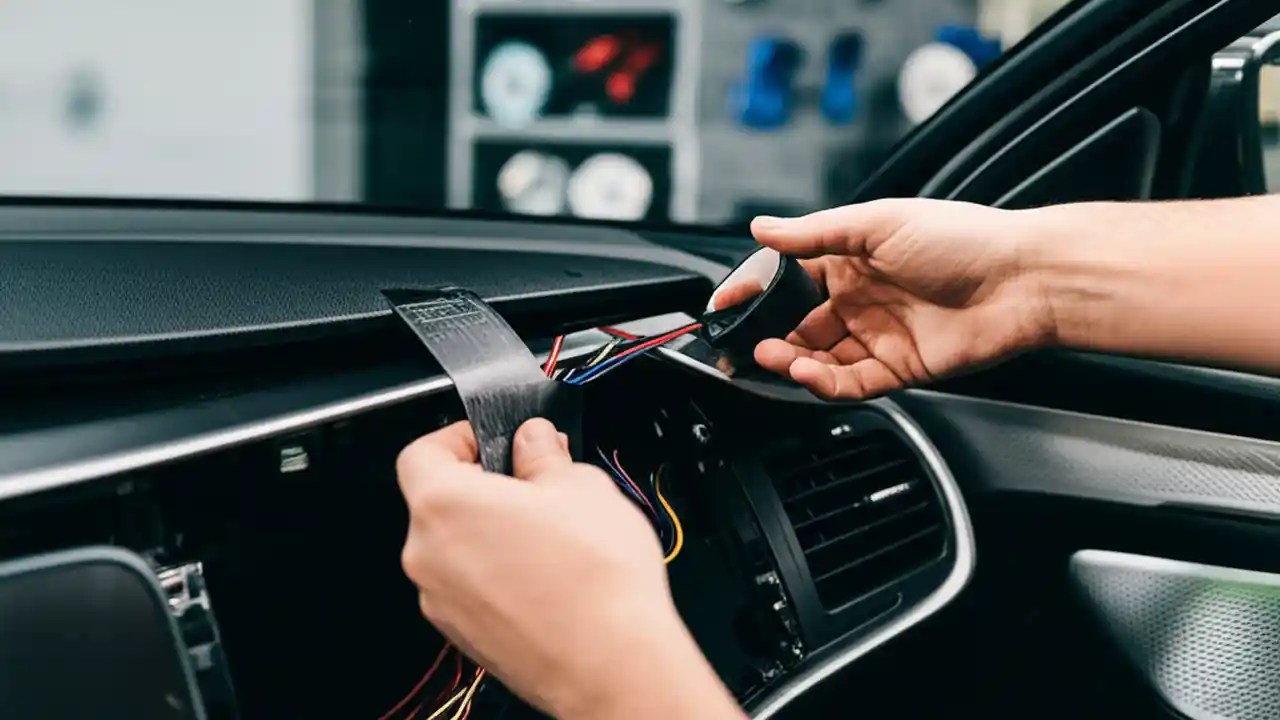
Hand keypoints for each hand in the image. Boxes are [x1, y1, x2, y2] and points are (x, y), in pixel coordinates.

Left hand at [397, 418, 741, 719]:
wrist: (612, 663)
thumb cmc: (596, 579)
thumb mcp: (581, 484)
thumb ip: (543, 454)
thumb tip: (533, 441)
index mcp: (444, 504)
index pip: (422, 451)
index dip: (461, 437)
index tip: (497, 440)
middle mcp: (427, 554)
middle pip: (439, 502)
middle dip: (486, 487)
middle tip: (537, 484)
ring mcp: (441, 601)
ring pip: (456, 547)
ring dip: (493, 533)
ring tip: (552, 537)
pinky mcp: (463, 634)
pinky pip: (471, 587)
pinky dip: (498, 574)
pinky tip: (548, 576)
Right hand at [727, 199, 1054, 398]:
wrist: (1023, 281)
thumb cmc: (961, 238)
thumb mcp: (878, 222)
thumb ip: (814, 233)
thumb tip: (761, 227)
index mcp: (850, 259)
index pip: (787, 279)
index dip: (754, 291)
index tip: (723, 302)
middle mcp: (859, 299)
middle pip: (797, 324)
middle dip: (766, 335)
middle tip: (741, 342)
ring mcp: (877, 336)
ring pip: (818, 357)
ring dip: (790, 360)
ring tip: (771, 357)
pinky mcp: (897, 369)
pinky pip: (849, 383)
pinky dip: (823, 383)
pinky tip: (806, 372)